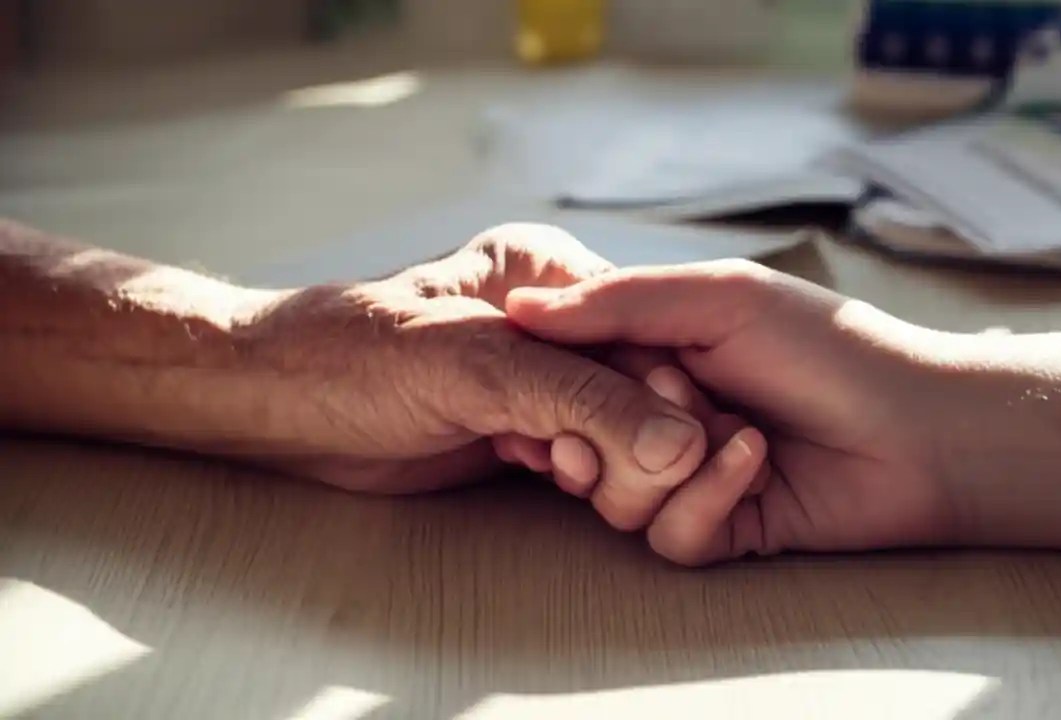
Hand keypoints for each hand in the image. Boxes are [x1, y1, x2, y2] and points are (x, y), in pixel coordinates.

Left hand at [234, 225, 707, 529]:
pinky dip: (577, 471)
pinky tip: (547, 475)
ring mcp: (537, 375)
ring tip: (558, 468)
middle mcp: (553, 319)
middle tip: (604, 468)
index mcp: (548, 269)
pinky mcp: (519, 424)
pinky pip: (580, 451)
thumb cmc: (355, 359)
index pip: (646, 329)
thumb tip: (680, 445)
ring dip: (603, 457)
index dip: (668, 389)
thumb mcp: (477, 370)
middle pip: (639, 380)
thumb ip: (581, 400)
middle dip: (634, 431)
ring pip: (615, 423)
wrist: (275, 403)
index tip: (679, 443)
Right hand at [507, 260, 965, 564]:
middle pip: (579, 444)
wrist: (919, 427)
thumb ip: (617, 304)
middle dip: (613, 428)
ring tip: (732, 429)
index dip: (560, 382)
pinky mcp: (720, 528)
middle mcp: (662, 417)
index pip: (567, 375)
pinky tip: (756, 460)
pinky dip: (706, 498)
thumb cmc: (826, 345)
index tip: (561, 381)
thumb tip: (518, 304)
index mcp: (655, 355)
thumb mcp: (717, 299)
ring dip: (669, 464)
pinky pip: (669, 535)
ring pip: (615, 499)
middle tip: (675, 399)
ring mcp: (688, 476)